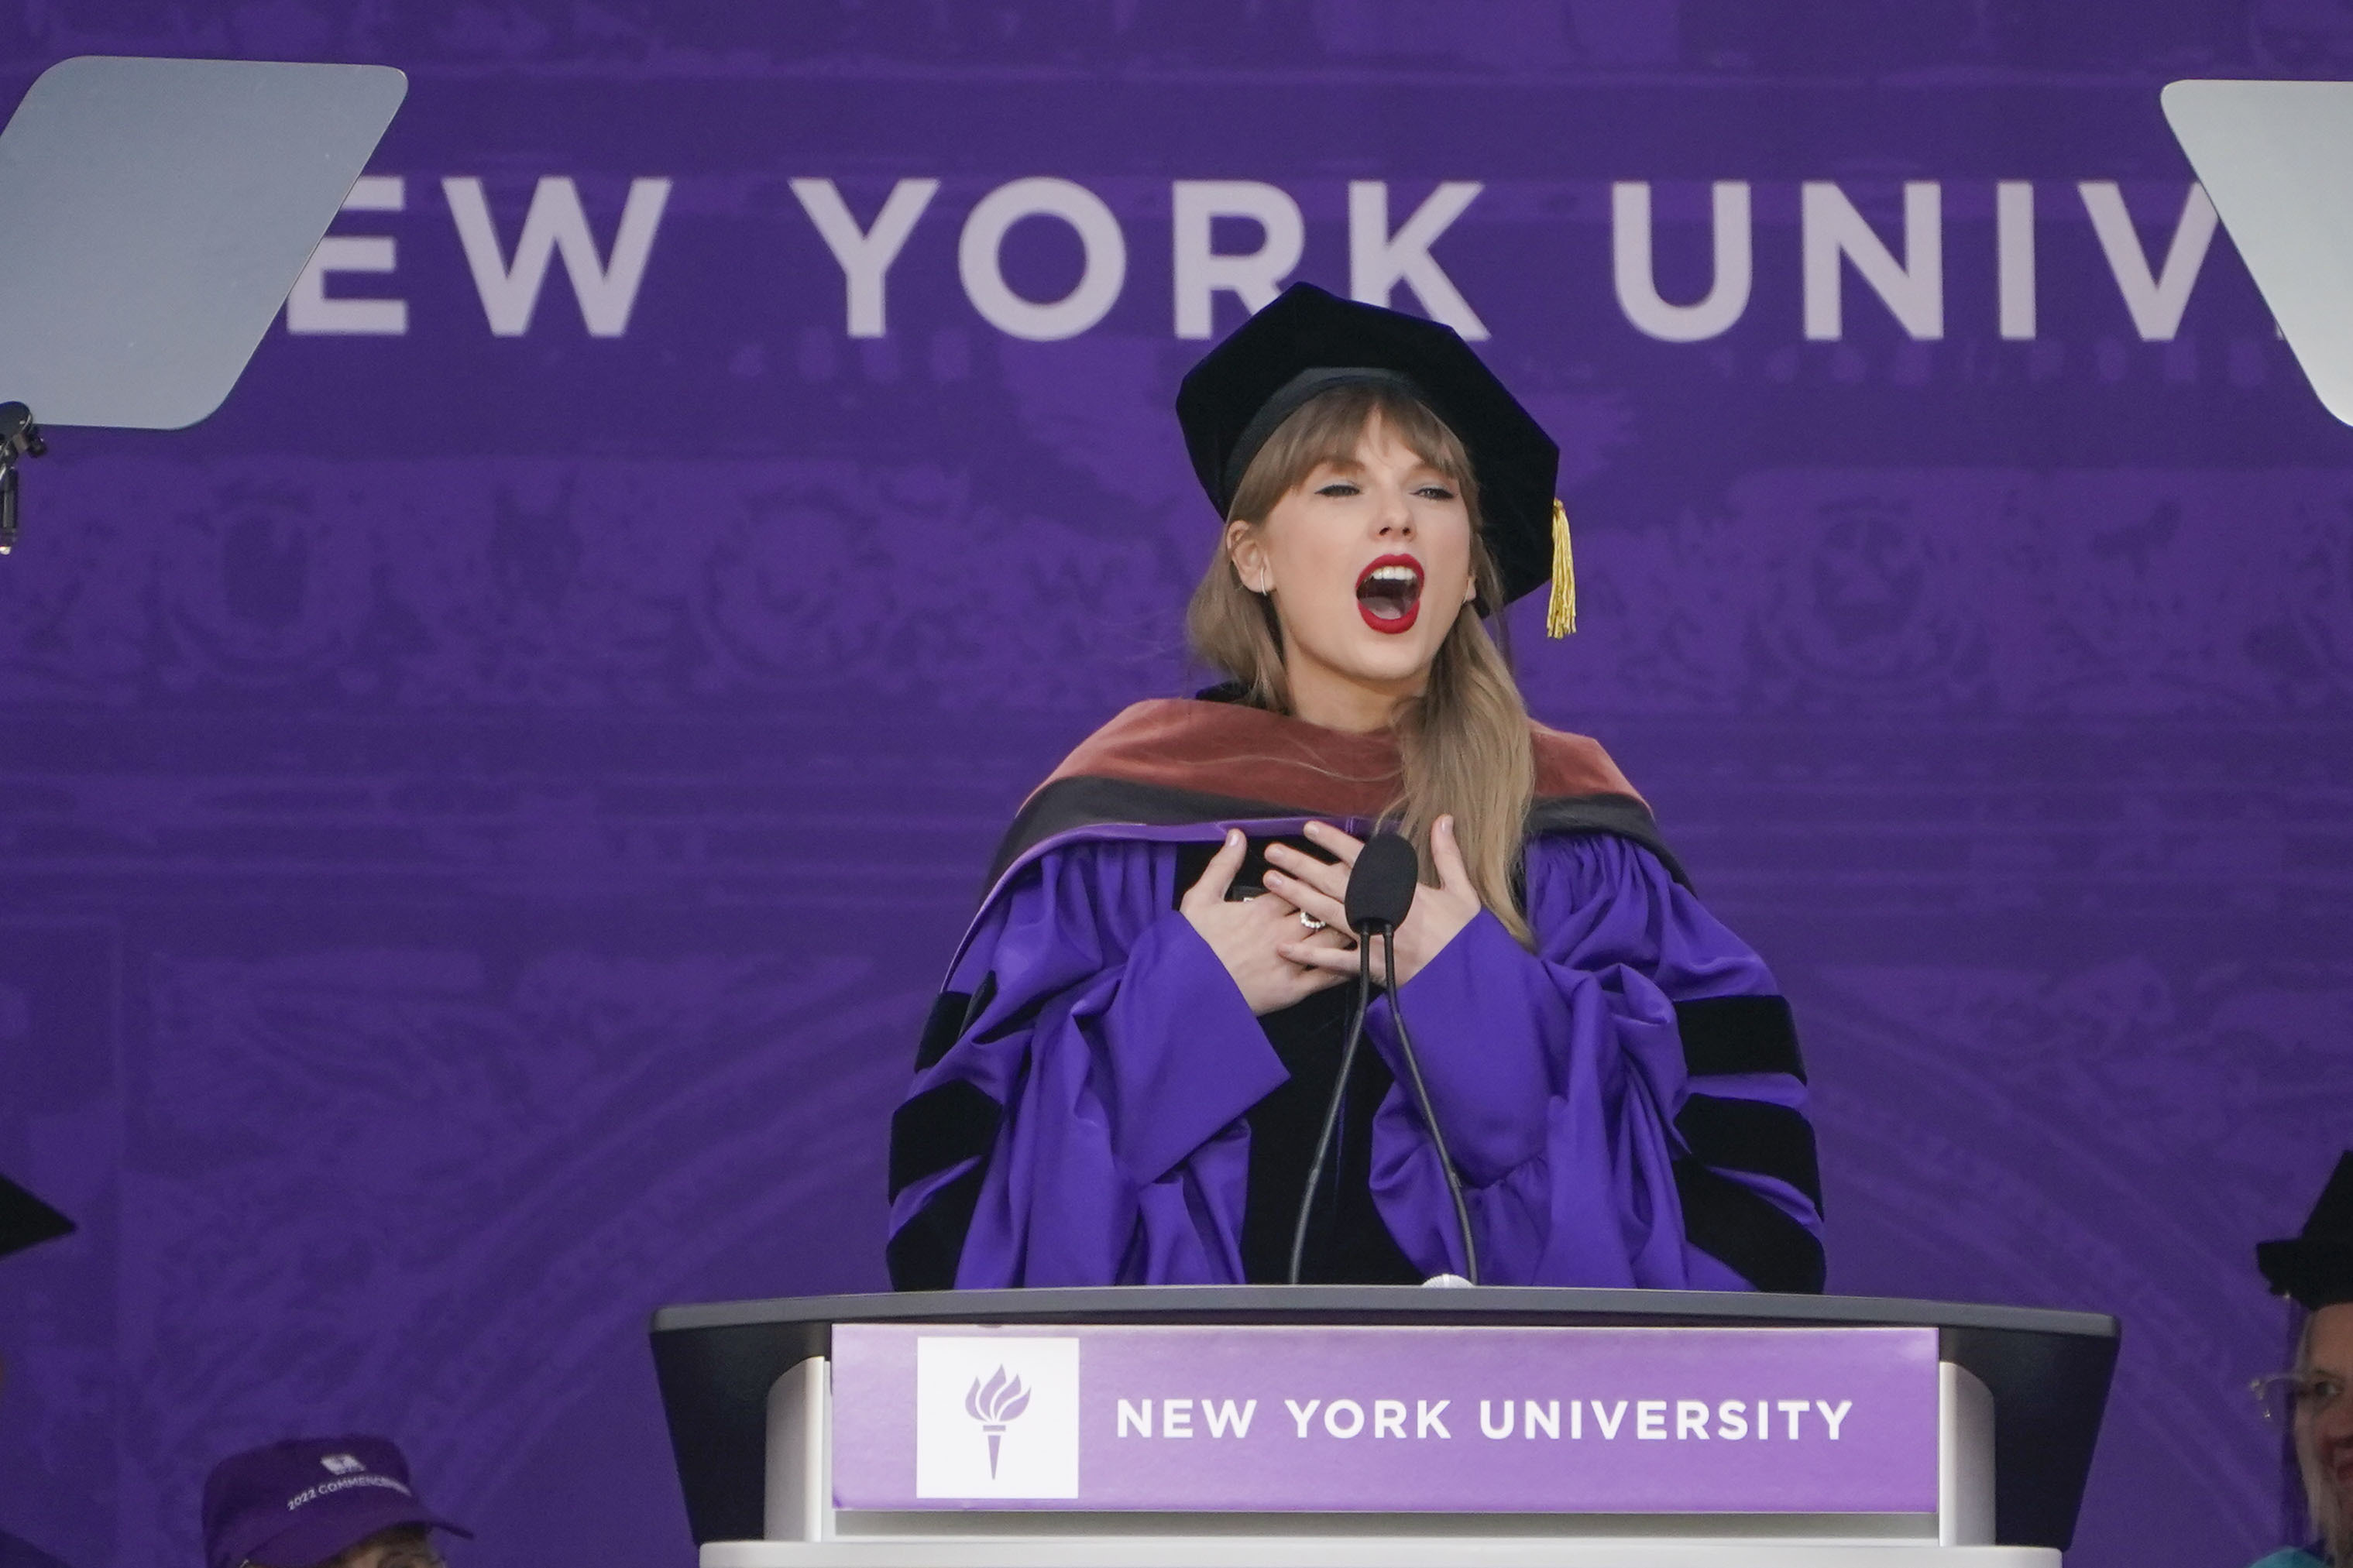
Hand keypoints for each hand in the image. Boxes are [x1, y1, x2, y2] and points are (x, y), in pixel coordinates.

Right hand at [1181, 830, 1354, 1015]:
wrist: (1183, 992)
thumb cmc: (1190, 947)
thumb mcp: (1198, 899)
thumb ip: (1221, 866)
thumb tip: (1236, 836)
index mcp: (1261, 909)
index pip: (1302, 883)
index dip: (1324, 872)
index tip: (1343, 862)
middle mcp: (1281, 932)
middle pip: (1324, 907)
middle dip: (1348, 893)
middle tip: (1370, 882)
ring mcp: (1289, 961)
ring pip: (1332, 937)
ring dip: (1353, 923)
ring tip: (1374, 912)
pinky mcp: (1292, 990)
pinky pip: (1327, 976)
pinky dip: (1347, 964)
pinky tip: (1364, 956)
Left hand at [1262, 816, 1484, 989]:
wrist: (1469, 983)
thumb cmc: (1466, 939)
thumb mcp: (1463, 892)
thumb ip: (1447, 855)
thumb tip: (1444, 820)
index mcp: (1404, 891)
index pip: (1362, 860)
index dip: (1334, 842)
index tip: (1310, 829)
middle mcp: (1383, 912)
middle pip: (1334, 883)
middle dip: (1302, 865)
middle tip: (1274, 852)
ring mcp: (1374, 940)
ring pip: (1327, 914)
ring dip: (1297, 897)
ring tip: (1272, 882)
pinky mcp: (1371, 968)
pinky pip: (1334, 961)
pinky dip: (1309, 954)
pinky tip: (1284, 945)